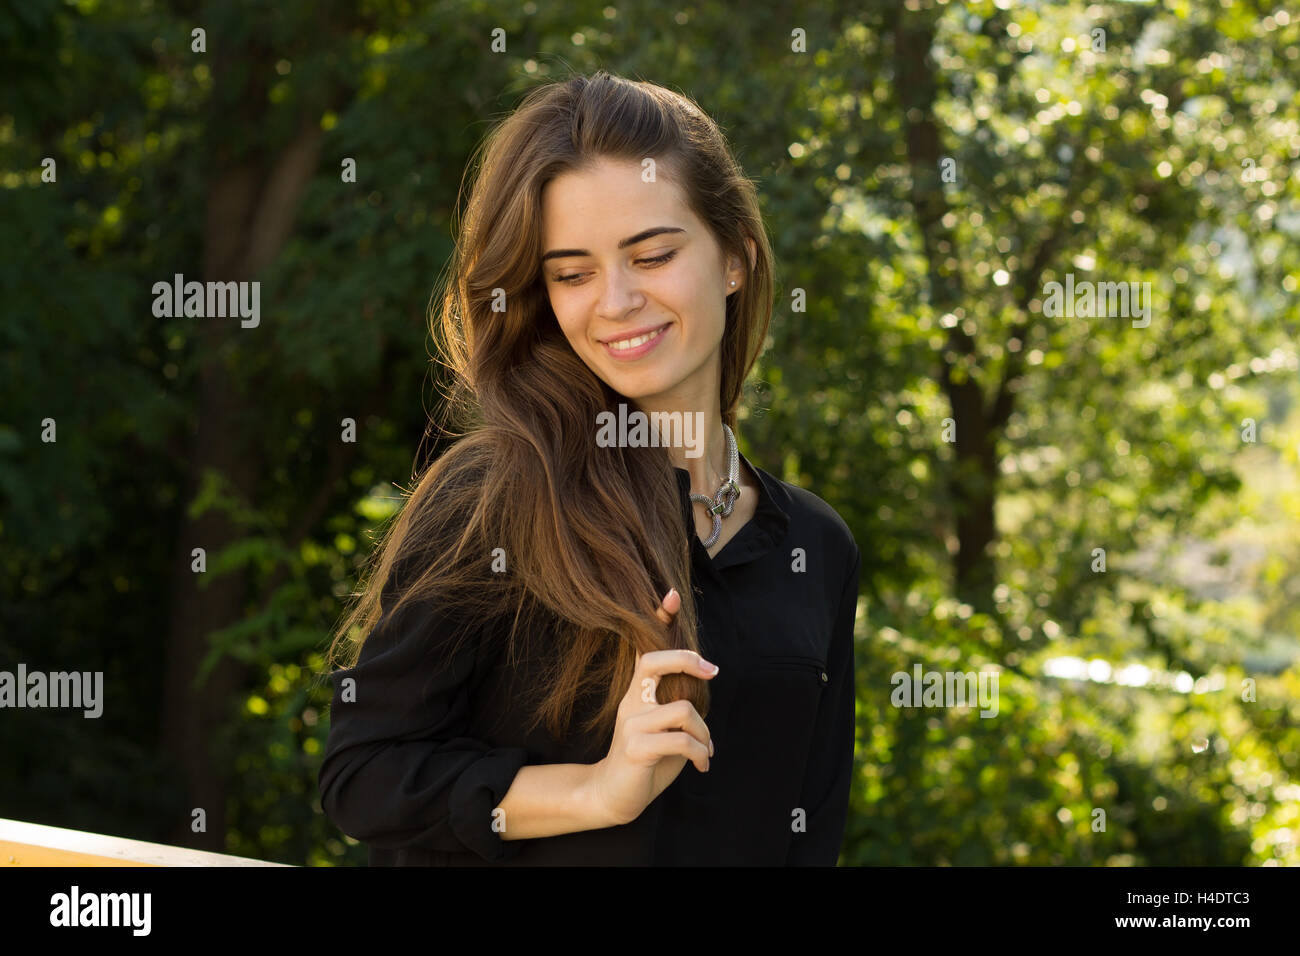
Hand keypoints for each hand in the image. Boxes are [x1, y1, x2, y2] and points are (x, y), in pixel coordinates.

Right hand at [587, 588, 717, 826]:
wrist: (613, 795)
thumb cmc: (646, 758)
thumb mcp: (663, 725)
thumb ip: (677, 703)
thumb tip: (705, 682)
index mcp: (639, 691)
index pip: (645, 648)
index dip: (657, 620)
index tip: (671, 595)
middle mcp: (632, 700)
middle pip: (655, 661)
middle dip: (688, 660)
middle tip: (712, 673)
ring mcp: (631, 723)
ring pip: (683, 709)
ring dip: (705, 733)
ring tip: (706, 750)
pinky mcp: (636, 747)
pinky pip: (681, 741)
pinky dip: (699, 753)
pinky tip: (701, 765)